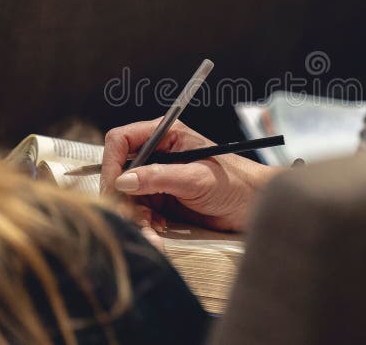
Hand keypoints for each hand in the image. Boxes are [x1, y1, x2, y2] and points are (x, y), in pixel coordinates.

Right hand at [102, 119, 282, 231]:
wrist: (253, 206)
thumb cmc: (234, 182)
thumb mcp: (196, 178)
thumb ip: (160, 177)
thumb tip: (124, 181)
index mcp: (165, 135)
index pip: (121, 141)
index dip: (112, 164)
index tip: (114, 188)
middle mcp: (157, 153)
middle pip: (119, 171)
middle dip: (122, 197)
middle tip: (132, 216)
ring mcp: (158, 177)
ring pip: (126, 196)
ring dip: (134, 215)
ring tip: (151, 228)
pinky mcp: (161, 199)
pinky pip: (139, 211)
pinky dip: (144, 223)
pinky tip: (158, 230)